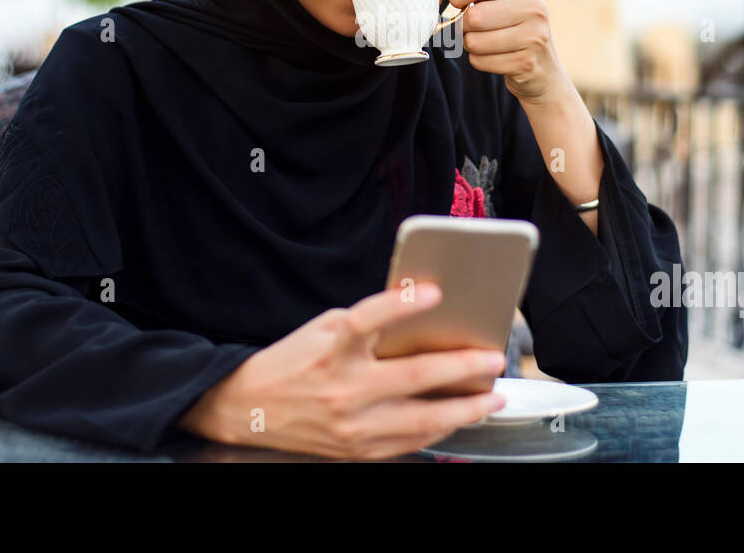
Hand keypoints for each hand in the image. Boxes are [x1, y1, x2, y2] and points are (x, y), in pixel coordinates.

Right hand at [180, 282, 507, 459]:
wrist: (249, 408)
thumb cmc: (294, 361)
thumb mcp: (326, 327)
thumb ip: (369, 324)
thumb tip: (421, 316)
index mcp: (332, 348)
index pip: (369, 318)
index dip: (403, 303)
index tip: (436, 292)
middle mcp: (343, 388)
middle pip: (413, 377)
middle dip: (462, 369)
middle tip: (493, 360)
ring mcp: (352, 425)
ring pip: (421, 420)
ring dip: (464, 409)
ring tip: (491, 397)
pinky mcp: (355, 450)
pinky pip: (409, 443)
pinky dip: (439, 430)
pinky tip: (459, 418)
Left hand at [444, 0, 571, 103]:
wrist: (543, 67)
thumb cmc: (515, 27)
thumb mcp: (500, 0)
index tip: (455, 2)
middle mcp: (533, 9)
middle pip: (474, 16)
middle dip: (463, 25)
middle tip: (470, 27)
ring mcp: (532, 37)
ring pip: (474, 42)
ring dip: (470, 44)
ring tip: (483, 42)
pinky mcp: (525, 63)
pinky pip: (480, 61)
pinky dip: (478, 60)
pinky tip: (492, 56)